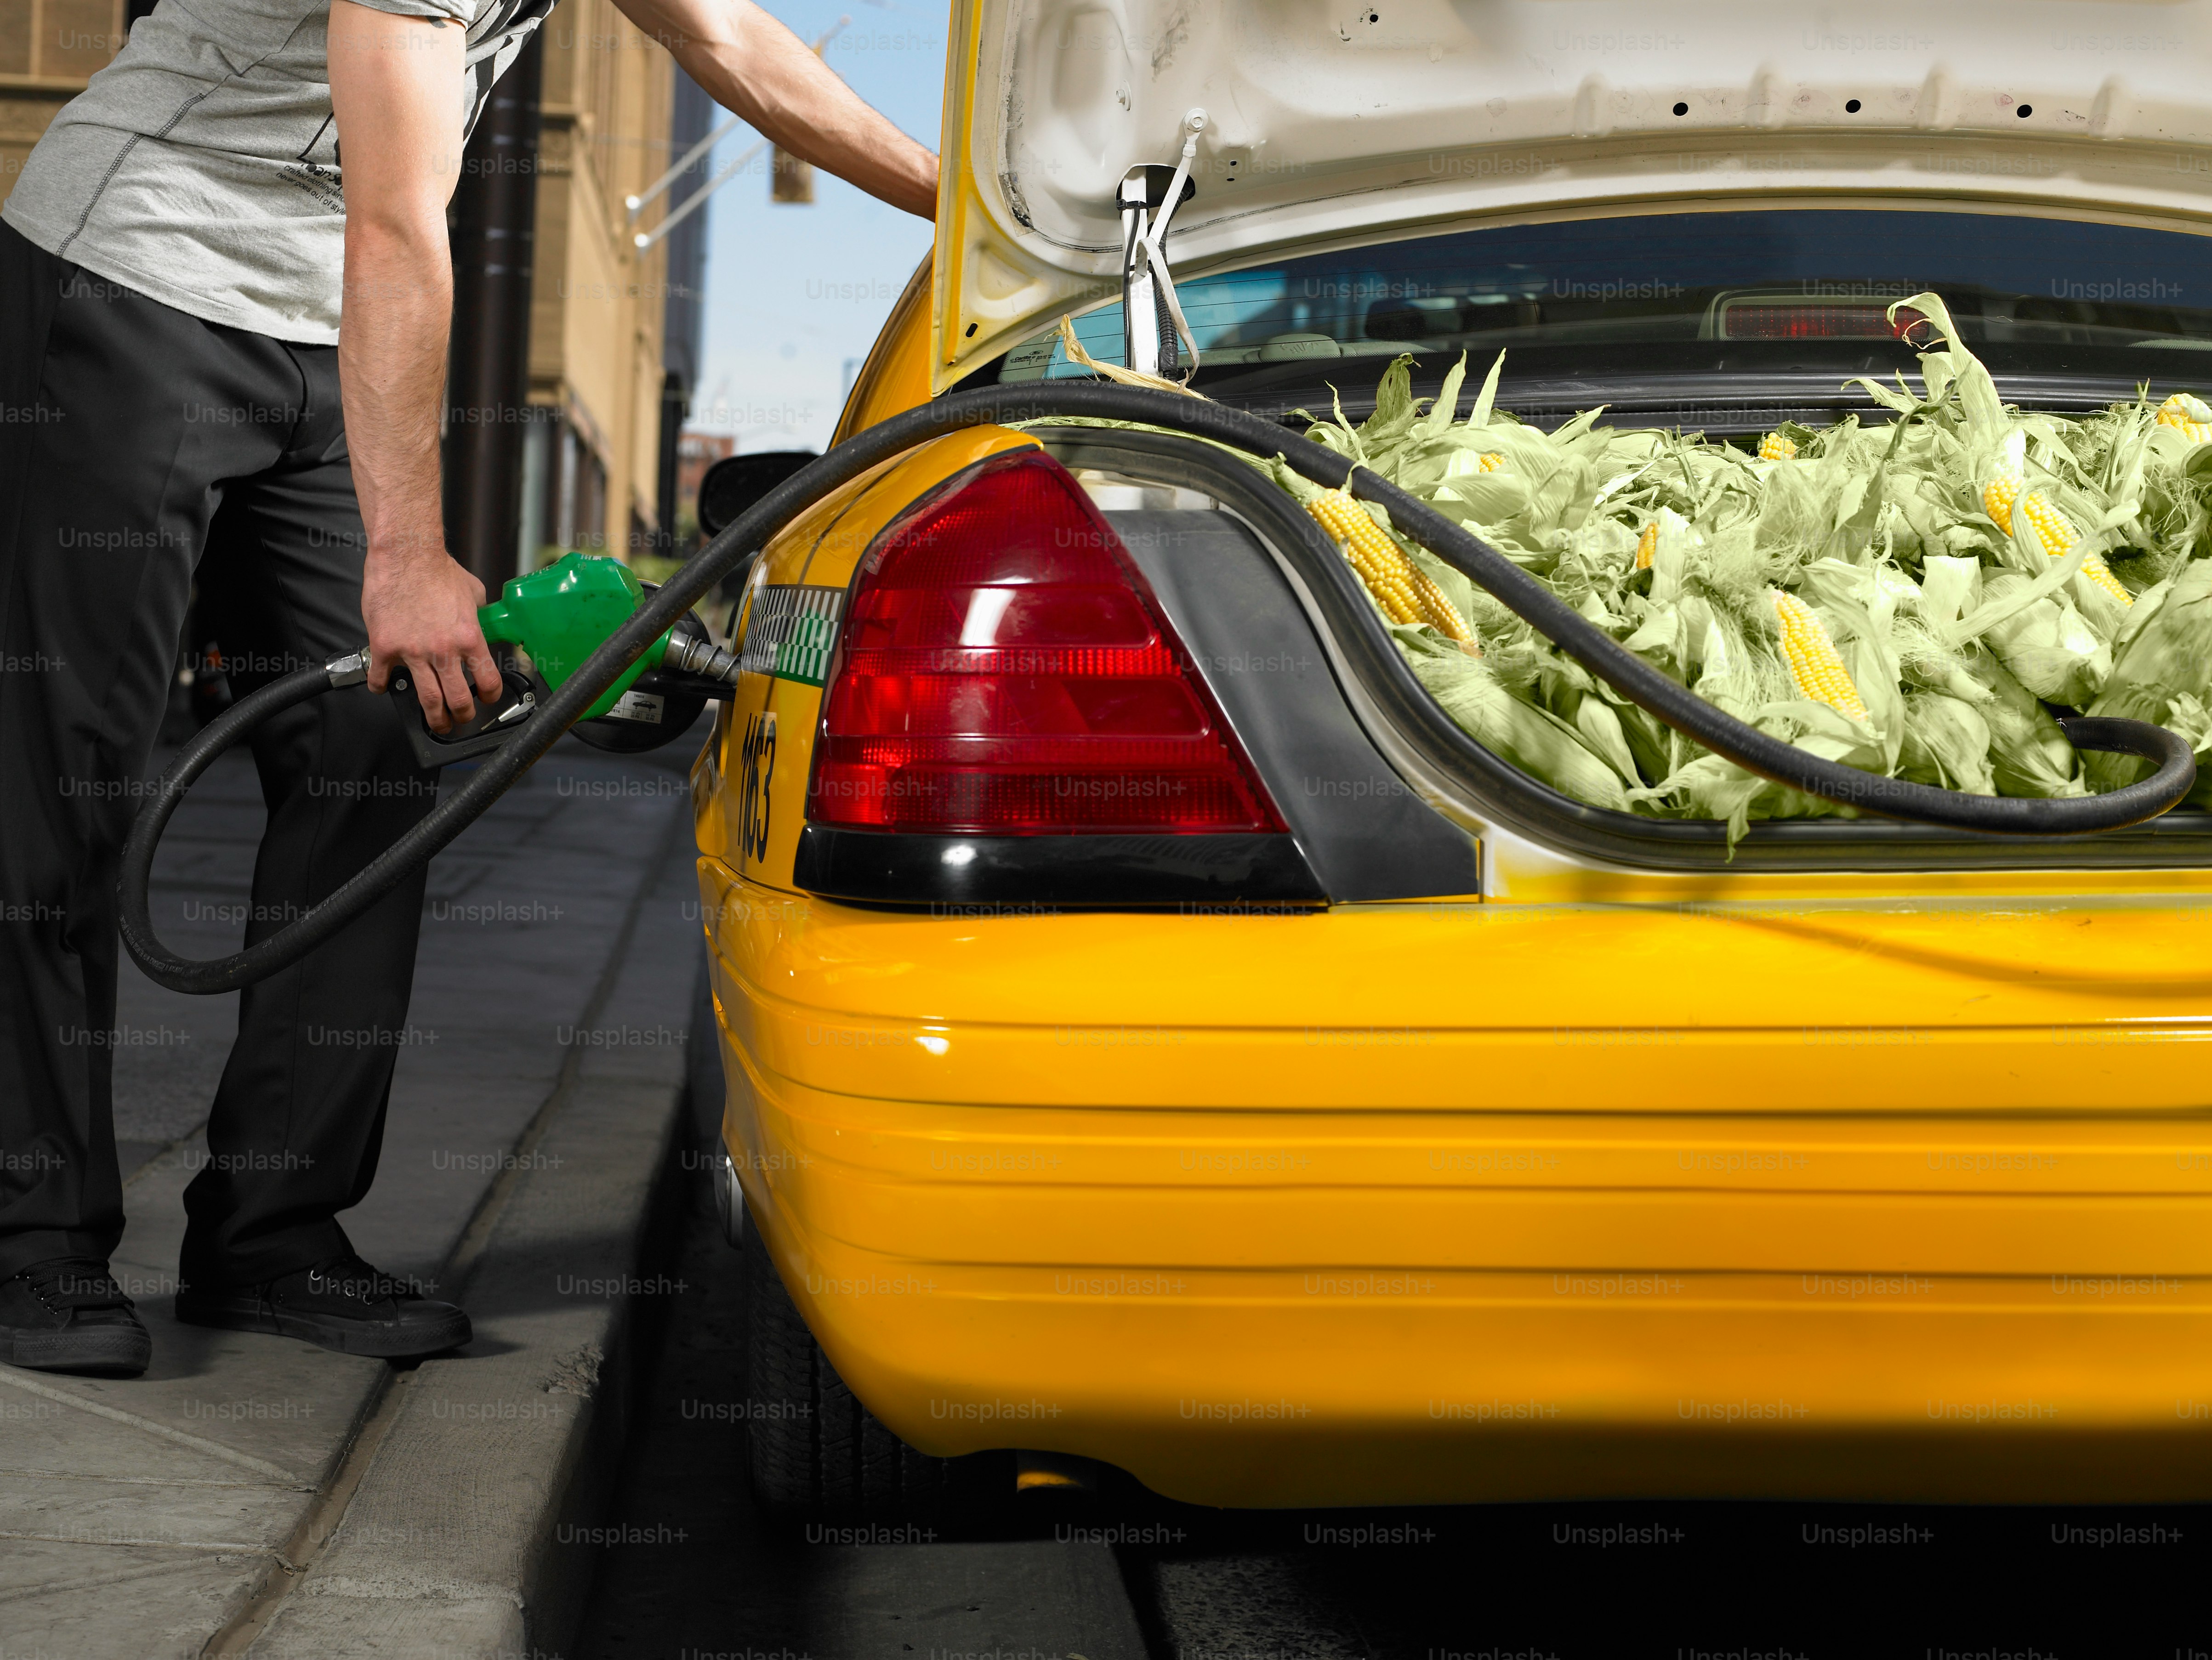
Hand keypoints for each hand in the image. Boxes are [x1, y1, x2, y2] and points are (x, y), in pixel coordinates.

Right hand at [361, 540, 501, 733]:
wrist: (405, 555)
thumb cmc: (437, 569)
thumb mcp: (473, 593)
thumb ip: (477, 615)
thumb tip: (482, 625)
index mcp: (469, 638)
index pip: (487, 680)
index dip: (490, 695)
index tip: (487, 699)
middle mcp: (443, 650)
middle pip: (457, 700)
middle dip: (462, 716)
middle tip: (460, 720)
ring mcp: (412, 651)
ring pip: (426, 699)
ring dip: (433, 717)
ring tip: (435, 723)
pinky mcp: (384, 647)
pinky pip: (382, 677)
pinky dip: (381, 687)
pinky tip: (383, 688)